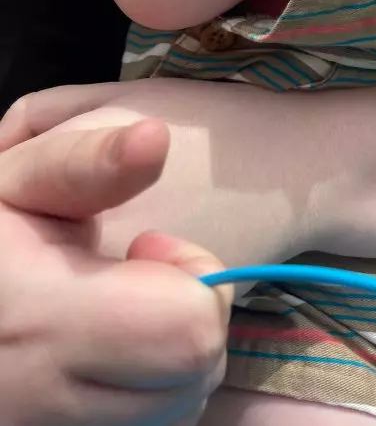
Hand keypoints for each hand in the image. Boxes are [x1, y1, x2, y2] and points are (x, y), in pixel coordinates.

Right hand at [0, 116, 231, 425]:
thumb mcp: (19, 182)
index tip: (147, 245)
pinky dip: (143, 395)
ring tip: (117, 317)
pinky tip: (106, 358)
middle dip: (188, 317)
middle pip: (194, 378)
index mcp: (39, 321)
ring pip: (176, 411)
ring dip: (169, 363)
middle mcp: (39, 401)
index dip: (190, 276)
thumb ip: (88, 161)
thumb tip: (156, 138)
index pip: (190, 334)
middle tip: (135, 280)